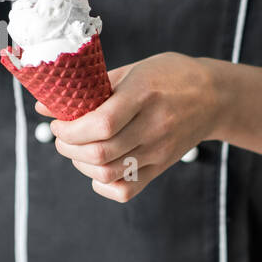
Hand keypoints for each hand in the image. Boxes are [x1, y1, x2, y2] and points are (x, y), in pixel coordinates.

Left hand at [42, 51, 222, 201]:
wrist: (215, 97)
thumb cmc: (170, 76)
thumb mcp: (134, 70)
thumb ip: (92, 88)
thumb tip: (47, 107)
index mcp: (145, 95)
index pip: (102, 124)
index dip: (71, 129)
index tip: (59, 123)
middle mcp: (154, 126)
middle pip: (100, 153)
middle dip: (68, 147)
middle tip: (64, 137)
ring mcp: (160, 150)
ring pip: (108, 174)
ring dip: (81, 166)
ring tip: (78, 150)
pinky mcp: (162, 166)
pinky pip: (126, 190)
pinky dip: (103, 185)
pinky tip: (100, 168)